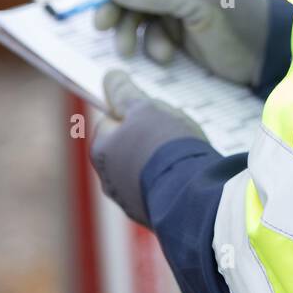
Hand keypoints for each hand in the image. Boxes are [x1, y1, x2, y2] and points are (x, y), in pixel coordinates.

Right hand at [90, 0, 270, 85]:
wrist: (267, 60)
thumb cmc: (240, 22)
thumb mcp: (201, 3)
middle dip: (115, 3)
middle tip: (102, 25)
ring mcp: (179, 4)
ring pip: (137, 10)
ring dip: (128, 29)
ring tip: (126, 49)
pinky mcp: (179, 30)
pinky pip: (151, 32)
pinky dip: (151, 44)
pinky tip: (165, 56)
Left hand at [90, 68, 209, 226]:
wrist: (191, 196)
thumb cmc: (165, 145)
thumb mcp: (146, 108)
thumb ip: (125, 93)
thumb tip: (110, 76)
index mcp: (101, 152)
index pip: (111, 121)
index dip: (133, 112)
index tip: (152, 111)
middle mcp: (108, 181)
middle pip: (128, 148)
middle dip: (148, 139)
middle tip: (173, 131)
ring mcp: (130, 202)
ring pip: (144, 171)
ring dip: (160, 162)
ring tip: (186, 154)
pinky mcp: (153, 217)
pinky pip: (162, 191)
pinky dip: (172, 182)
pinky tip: (190, 175)